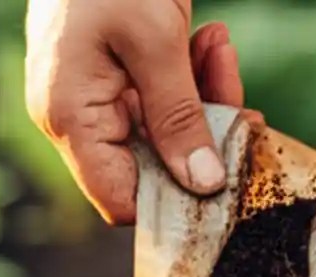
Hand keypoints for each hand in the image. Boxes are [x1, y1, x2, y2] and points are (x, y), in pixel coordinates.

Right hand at [25, 0, 244, 223]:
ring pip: (167, 128)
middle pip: (153, 163)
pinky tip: (211, 37)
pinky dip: (195, 74)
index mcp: (69, 116)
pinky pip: (166, 94)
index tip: (228, 180)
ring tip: (221, 46)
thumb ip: (179, 115)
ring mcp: (98, 91)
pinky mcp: (120, 68)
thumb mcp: (154, 39)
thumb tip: (203, 184)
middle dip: (203, 139)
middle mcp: (77, 114)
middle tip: (246, 112)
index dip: (174, 200)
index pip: (120, 198)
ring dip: (206, 97)